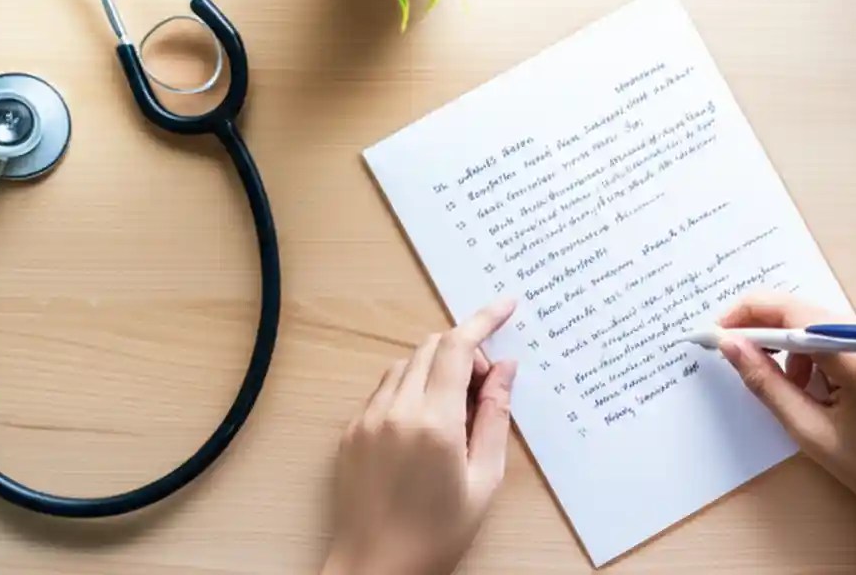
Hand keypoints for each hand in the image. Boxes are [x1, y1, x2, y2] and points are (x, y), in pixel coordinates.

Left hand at [324, 299, 518, 574]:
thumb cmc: (438, 535)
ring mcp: (366, 420)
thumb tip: (505, 369)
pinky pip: (384, 391)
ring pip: (405, 365)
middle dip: (463, 353)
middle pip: (430, 347)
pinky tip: (424, 427)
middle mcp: (395, 412)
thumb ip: (495, 416)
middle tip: (484, 389)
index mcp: (434, 422)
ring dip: (434, 370)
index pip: (458, 347)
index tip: (506, 306)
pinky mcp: (350, 432)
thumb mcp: (484, 479)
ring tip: (455, 413)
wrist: (375, 570)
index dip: (484, 320)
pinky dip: (410, 390)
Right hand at [717, 292, 855, 574]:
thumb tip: (730, 347)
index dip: (747, 316)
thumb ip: (766, 384)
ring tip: (793, 393)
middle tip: (737, 357)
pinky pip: (839, 335)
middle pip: (805, 311)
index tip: (715, 333)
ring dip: (792, 347)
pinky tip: (817, 390)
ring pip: (819, 322)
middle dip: (766, 331)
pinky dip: (816, 354)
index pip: (793, 314)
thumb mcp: (810, 431)